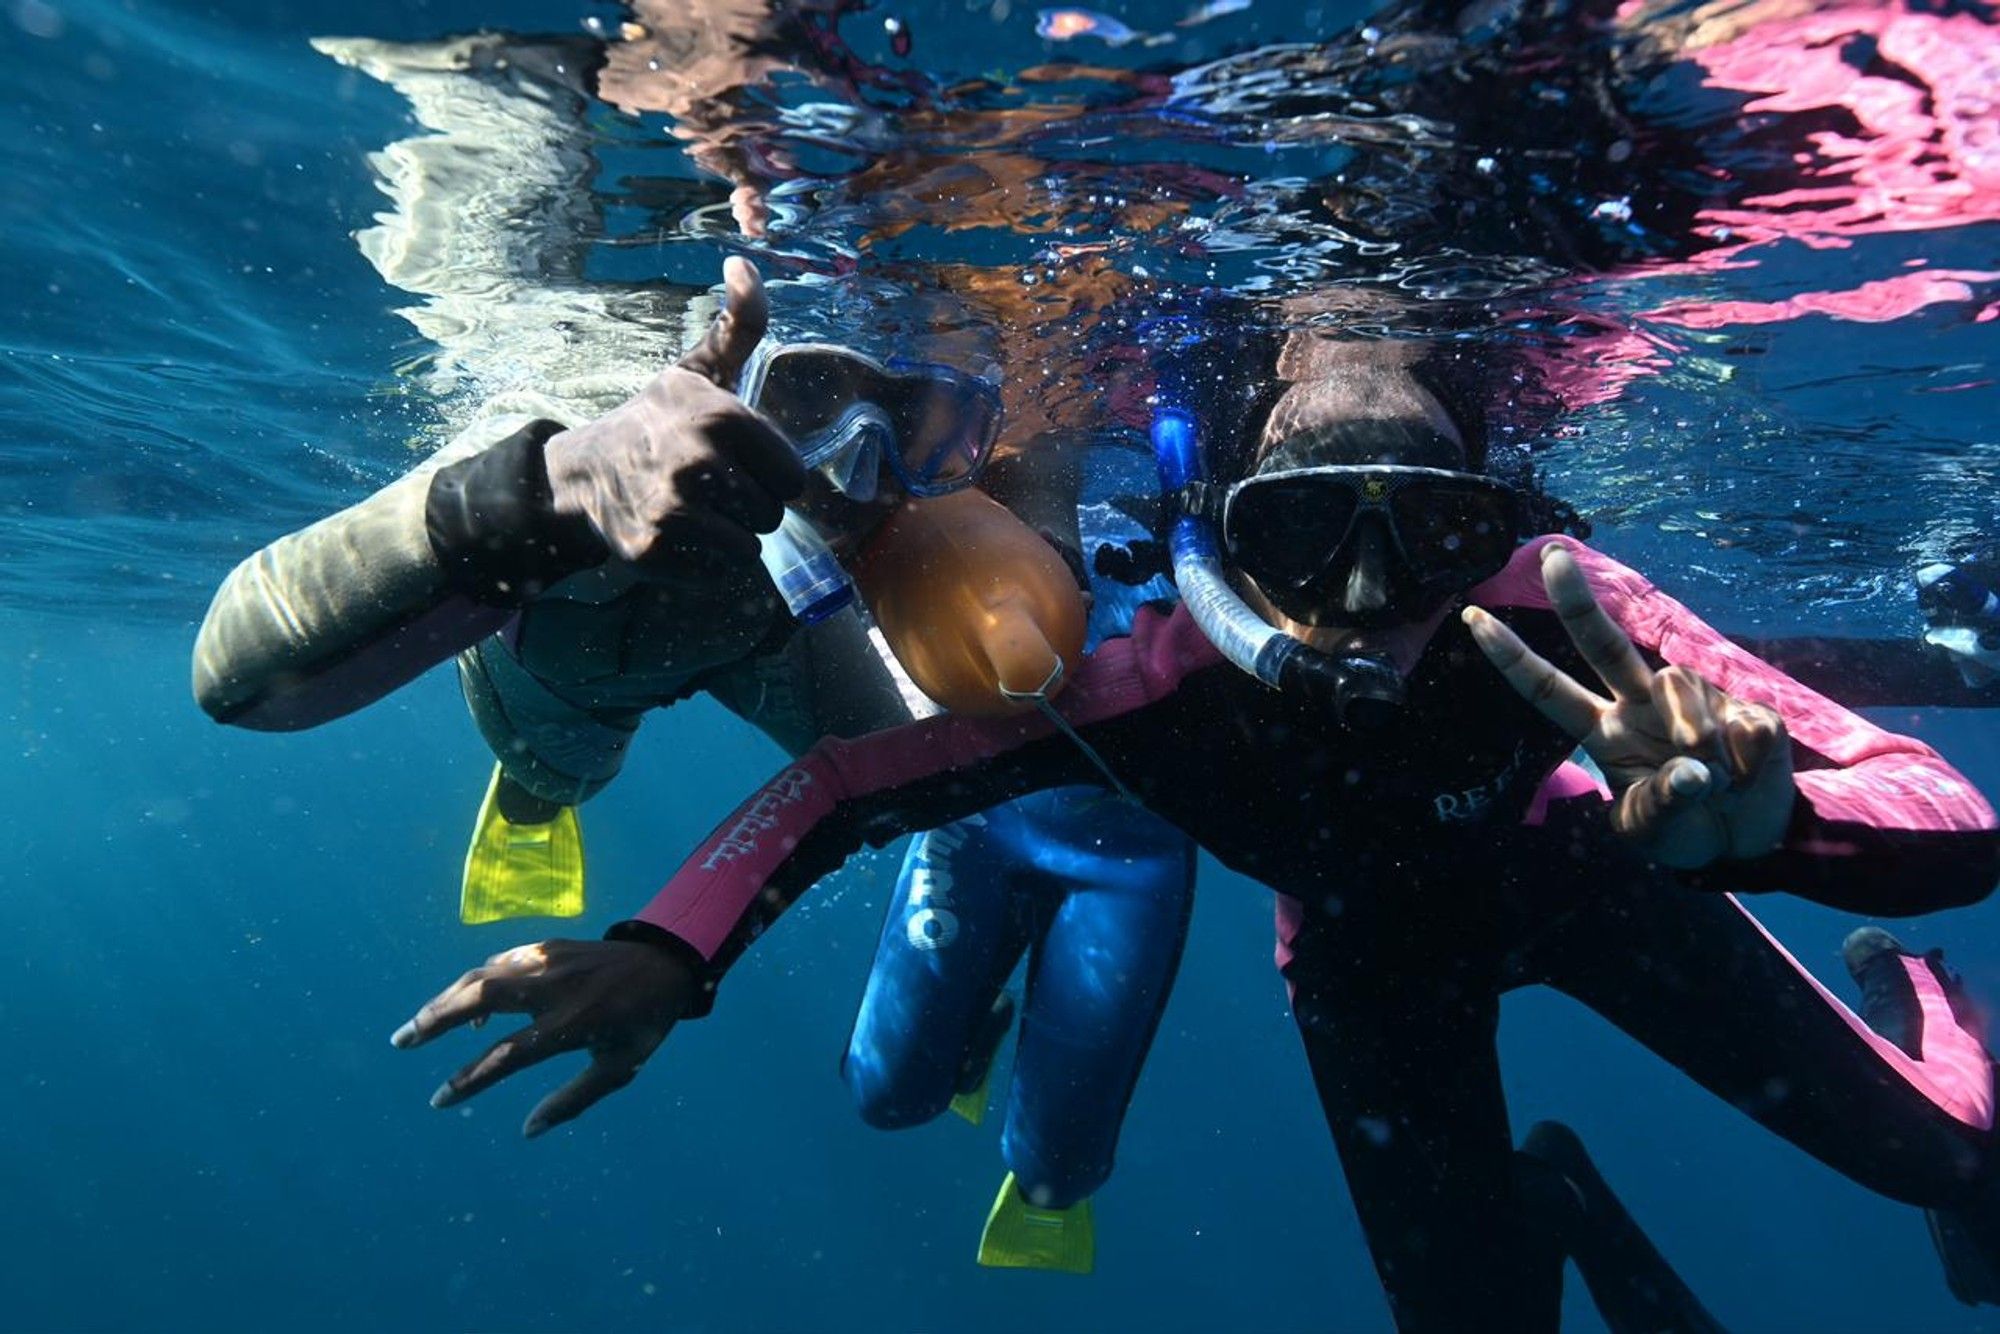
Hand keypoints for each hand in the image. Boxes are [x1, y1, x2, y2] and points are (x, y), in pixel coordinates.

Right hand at [391, 939, 699, 1136]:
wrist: (666, 960)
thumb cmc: (644, 1021)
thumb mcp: (621, 1066)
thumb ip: (574, 1099)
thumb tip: (528, 1131)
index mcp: (574, 1022)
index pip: (509, 1056)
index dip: (470, 1079)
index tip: (439, 1100)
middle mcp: (555, 988)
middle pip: (482, 999)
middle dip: (435, 1020)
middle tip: (401, 1042)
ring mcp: (548, 961)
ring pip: (483, 975)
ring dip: (444, 999)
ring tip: (415, 1026)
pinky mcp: (547, 946)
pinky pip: (500, 964)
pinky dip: (474, 983)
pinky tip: (465, 1008)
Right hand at [543, 257, 805, 577]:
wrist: (583, 472)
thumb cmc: (657, 422)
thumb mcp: (699, 371)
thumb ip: (739, 323)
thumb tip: (745, 262)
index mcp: (721, 415)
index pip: (794, 478)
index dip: (771, 476)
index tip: (738, 464)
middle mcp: (697, 460)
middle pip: (771, 514)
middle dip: (748, 508)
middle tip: (709, 489)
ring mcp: (673, 508)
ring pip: (748, 547)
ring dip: (729, 538)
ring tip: (695, 513)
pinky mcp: (653, 549)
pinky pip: (717, 573)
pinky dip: (704, 565)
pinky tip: (677, 537)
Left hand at [1462, 543, 1794, 868]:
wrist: (1746, 838)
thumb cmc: (1683, 829)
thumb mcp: (1649, 831)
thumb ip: (1659, 804)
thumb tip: (1690, 772)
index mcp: (1603, 729)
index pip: (1547, 689)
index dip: (1511, 657)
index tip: (1470, 617)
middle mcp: (1640, 702)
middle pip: (1602, 645)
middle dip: (1577, 602)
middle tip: (1552, 556)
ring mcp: (1694, 698)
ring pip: (1680, 689)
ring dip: (1698, 741)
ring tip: (1718, 782)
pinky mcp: (1748, 707)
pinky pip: (1744, 724)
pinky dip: (1748, 762)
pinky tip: (1748, 774)